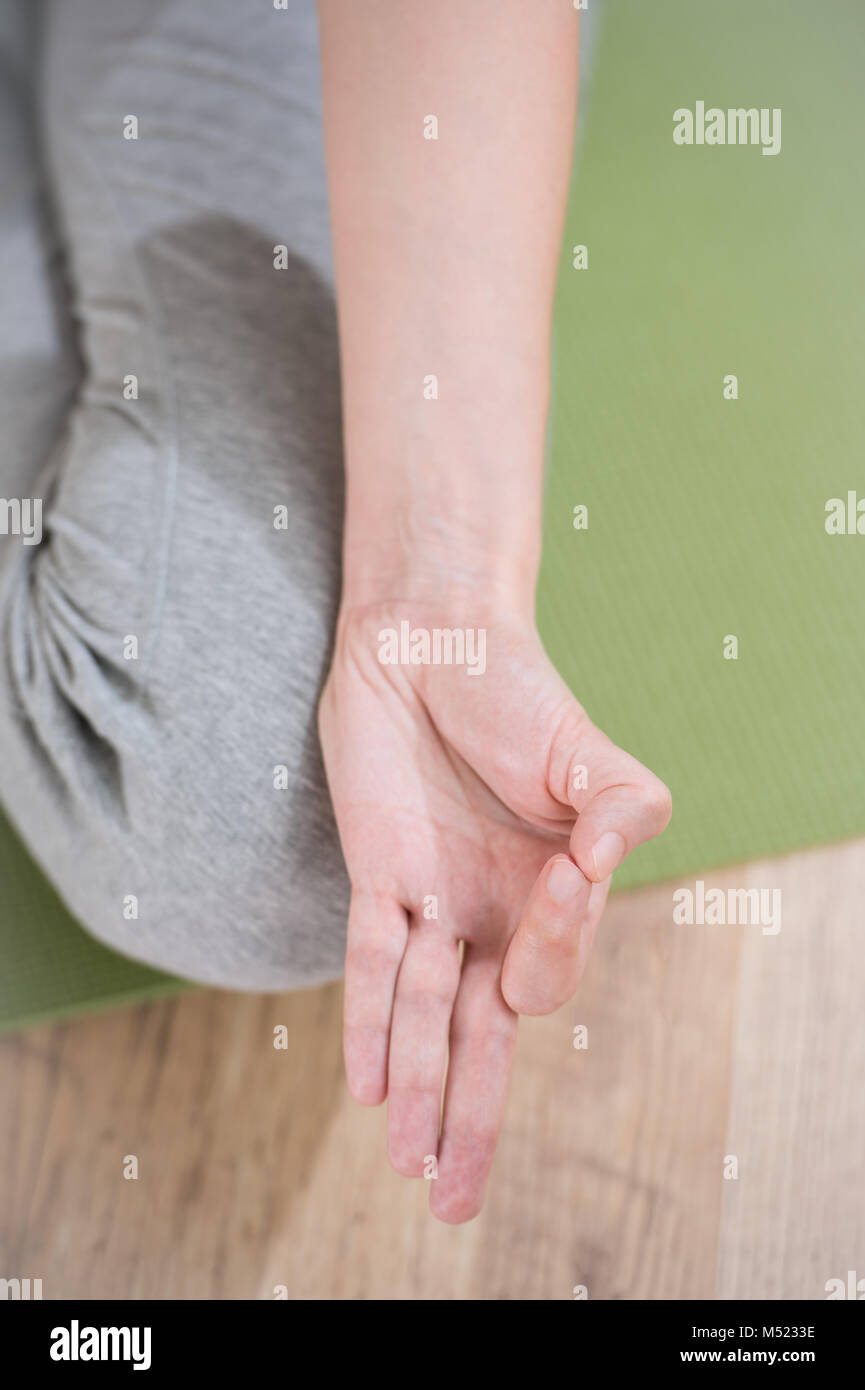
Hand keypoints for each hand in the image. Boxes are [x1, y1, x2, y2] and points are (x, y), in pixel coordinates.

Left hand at [318, 599, 671, 1222]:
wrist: (433, 641)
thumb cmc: (519, 693)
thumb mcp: (589, 752)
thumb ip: (623, 808)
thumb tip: (600, 864)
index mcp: (552, 897)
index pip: (548, 971)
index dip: (556, 941)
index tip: (566, 871)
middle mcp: (492, 914)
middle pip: (482, 1036)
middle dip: (471, 1115)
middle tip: (454, 1200)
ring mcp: (433, 901)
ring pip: (425, 1014)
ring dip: (416, 1085)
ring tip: (407, 1159)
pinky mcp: (376, 877)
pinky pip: (371, 960)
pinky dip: (368, 1018)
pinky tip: (366, 1083)